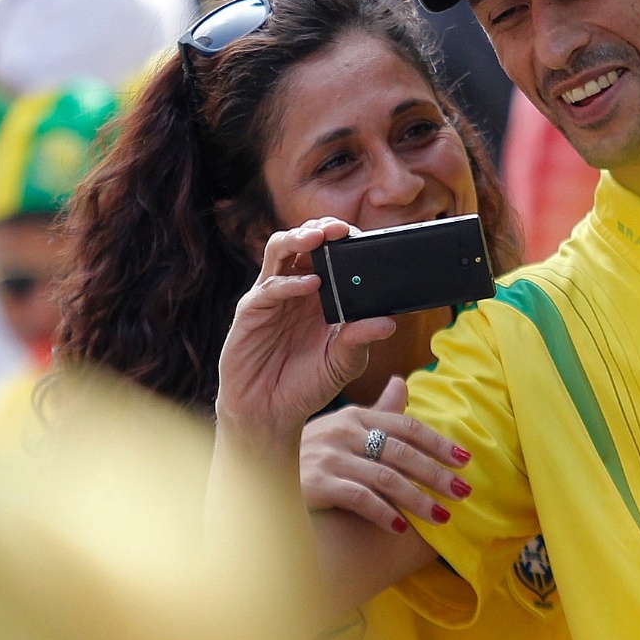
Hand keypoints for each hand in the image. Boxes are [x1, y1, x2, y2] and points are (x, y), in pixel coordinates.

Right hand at [215, 219, 395, 458]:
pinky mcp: (250, 312)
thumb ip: (361, 341)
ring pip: (279, 250)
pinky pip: (268, 288)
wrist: (269, 412)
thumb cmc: (305, 385)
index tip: (362, 236)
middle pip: (303, 241)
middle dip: (321, 229)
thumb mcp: (342, 364)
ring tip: (320, 238)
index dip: (343, 239)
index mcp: (319, 294)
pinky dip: (289, 282)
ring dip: (299, 238)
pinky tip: (310, 284)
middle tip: (341, 228)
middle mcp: (295, 288)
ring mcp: (271, 297)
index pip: (330, 253)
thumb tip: (388, 322)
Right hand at [300, 377, 471, 533]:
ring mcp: (329, 456)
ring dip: (418, 500)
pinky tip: (401, 527)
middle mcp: (343, 432)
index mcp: (355, 416)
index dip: (438, 443)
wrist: (265, 478)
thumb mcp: (344, 427)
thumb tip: (402, 383)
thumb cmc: (313, 454)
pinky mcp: (317, 483)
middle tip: (464, 492)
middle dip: (437, 474)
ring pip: (386, 478)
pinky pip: (360, 498)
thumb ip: (378, 410)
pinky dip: (384, 513)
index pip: (406, 427)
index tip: (466, 459)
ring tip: (441, 518)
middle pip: (402, 452)